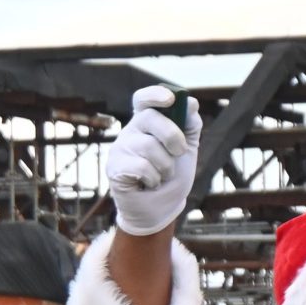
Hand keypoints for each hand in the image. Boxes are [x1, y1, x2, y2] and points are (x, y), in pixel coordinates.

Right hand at [105, 85, 200, 236]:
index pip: (144, 100)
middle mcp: (131, 131)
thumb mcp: (187, 150)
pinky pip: (141, 167)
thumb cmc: (172, 177)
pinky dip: (154, 179)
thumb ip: (190, 126)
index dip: (155, 95)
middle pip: (150, 118)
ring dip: (166, 165)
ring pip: (148, 146)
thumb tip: (190, 103)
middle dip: (173, 136)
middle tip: (180, 151)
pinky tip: (150, 184)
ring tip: (162, 175)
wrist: (161, 209)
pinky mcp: (115, 168)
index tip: (171, 98)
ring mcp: (120, 149)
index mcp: (147, 123)